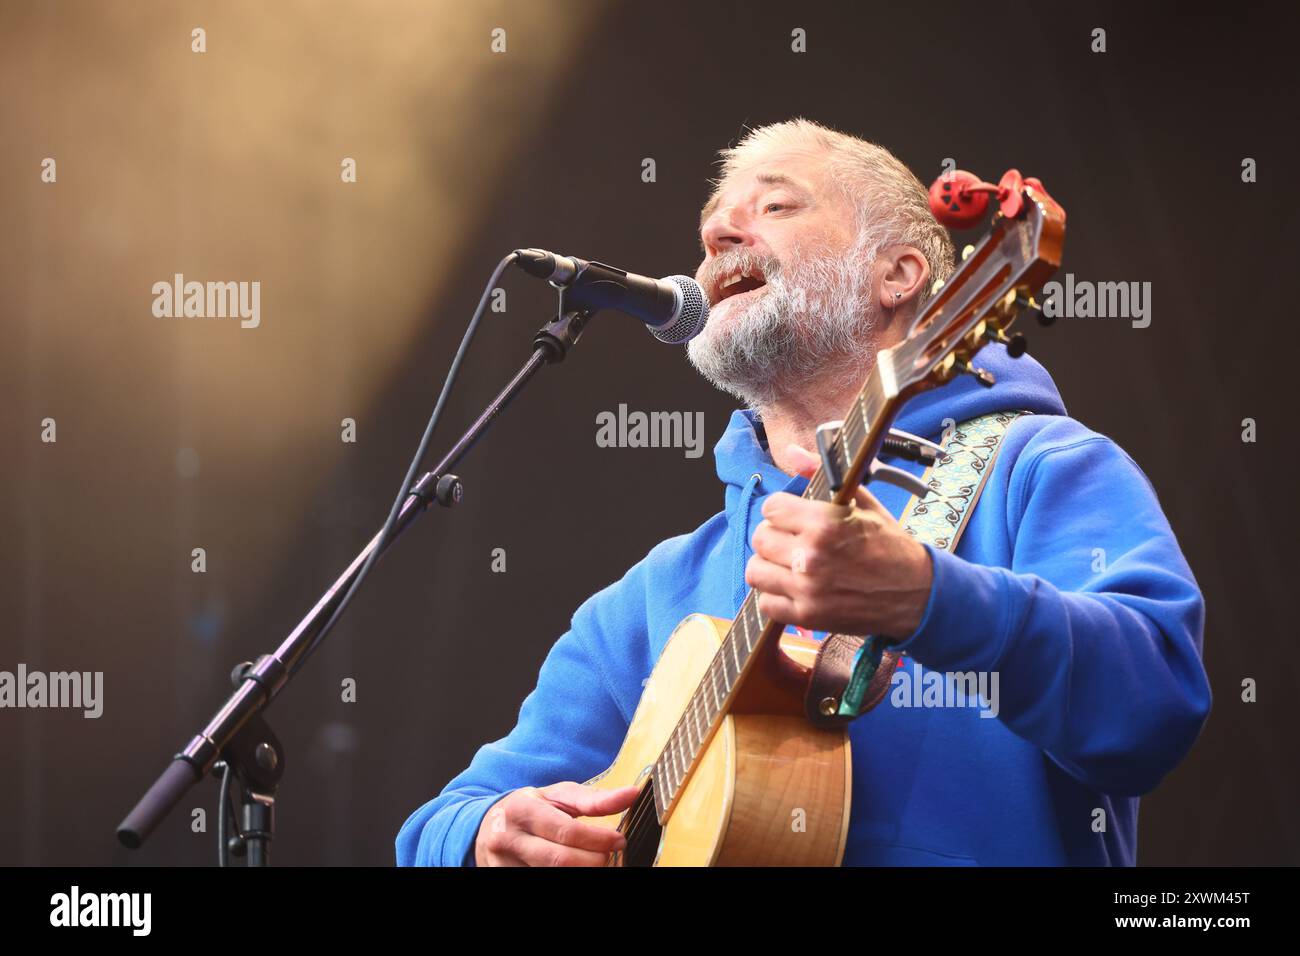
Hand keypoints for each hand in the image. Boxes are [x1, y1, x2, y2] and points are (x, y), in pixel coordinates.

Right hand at [474, 781, 638, 866]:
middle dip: (592, 860)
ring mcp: (503, 864)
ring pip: (551, 876)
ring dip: (582, 871)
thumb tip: (632, 793)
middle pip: (560, 860)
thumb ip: (593, 798)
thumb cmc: (531, 809)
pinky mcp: (502, 878)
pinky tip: (578, 868)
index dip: (597, 839)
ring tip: (595, 862)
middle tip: (609, 856)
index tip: (619, 840)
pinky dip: (563, 877)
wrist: (486, 827)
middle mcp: (508, 838)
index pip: (566, 831)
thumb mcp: (557, 796)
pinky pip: (541, 881)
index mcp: (522, 809)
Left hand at [745, 444, 933, 638]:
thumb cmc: (889, 544)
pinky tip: (793, 588)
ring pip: (755, 571)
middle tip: (792, 541)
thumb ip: (822, 474)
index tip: (794, 517)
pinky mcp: (807, 616)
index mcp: (825, 523)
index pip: (771, 508)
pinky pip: (766, 603)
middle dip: (774, 536)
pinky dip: (776, 596)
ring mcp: (807, 588)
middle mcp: (811, 555)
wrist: (916, 593)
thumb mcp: (862, 502)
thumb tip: (791, 452)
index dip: (782, 510)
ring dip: (769, 566)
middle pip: (760, 538)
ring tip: (788, 564)